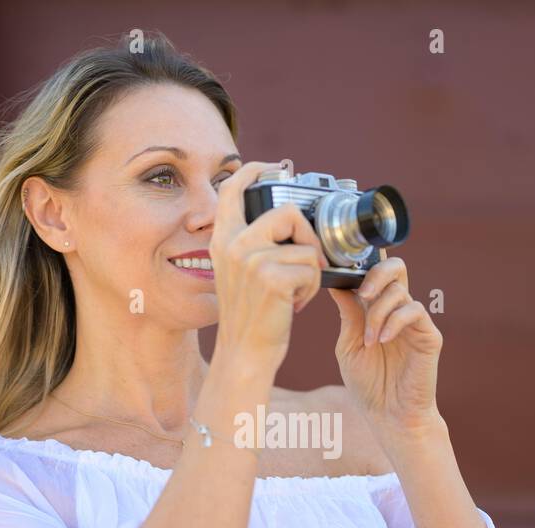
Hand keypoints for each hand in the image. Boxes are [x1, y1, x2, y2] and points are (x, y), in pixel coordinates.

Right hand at [210, 160, 328, 374]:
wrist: (244, 353)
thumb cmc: (250, 316)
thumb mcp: (240, 272)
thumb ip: (253, 244)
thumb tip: (289, 219)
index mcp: (223, 239)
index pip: (231, 189)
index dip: (254, 170)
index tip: (277, 168)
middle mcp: (234, 245)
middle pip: (287, 212)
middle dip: (308, 237)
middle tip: (307, 261)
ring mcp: (252, 260)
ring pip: (305, 247)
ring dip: (309, 274)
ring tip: (294, 293)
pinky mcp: (272, 278)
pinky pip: (311, 269)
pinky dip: (311, 289)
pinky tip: (294, 304)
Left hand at [328, 252, 442, 435]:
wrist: (389, 416)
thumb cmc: (368, 385)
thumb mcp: (348, 346)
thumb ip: (348, 314)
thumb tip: (337, 282)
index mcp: (376, 310)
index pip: (375, 274)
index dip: (363, 263)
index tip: (343, 268)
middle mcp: (397, 311)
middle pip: (396, 268)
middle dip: (376, 273)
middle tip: (362, 294)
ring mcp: (414, 322)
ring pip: (399, 292)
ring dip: (378, 313)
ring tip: (370, 342)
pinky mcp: (429, 335)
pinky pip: (414, 311)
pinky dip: (394, 322)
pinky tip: (383, 341)